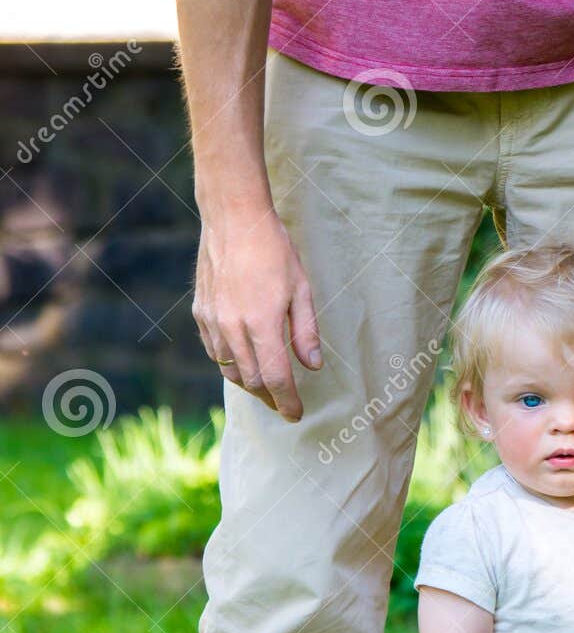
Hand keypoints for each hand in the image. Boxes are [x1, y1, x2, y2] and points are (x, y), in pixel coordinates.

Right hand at [192, 206, 322, 421]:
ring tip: (265, 387)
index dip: (287, 402)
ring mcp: (213, 321)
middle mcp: (233, 327)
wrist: (233, 218)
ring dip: (249, 383)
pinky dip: (230, 363)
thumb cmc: (273, 249)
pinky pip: (214, 350)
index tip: (296, 414)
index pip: (276, 379)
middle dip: (270, 398)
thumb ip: (306, 332)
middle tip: (284, 403)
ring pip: (230, 369)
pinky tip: (243, 361)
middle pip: (252, 380)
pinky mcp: (201, 312)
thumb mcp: (301, 288)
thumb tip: (313, 366)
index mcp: (262, 323)